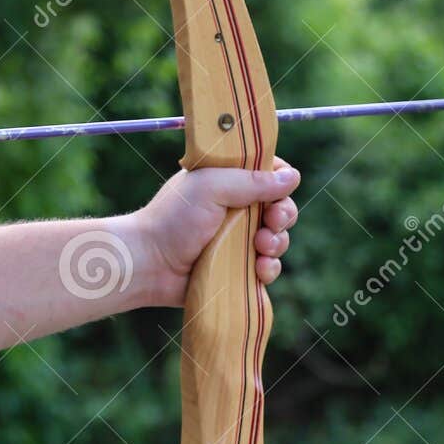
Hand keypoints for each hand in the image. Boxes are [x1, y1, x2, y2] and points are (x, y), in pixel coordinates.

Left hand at [135, 159, 300, 307]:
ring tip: (261, 247)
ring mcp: (238, 239)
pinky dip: (269, 268)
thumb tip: (293, 177)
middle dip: (283, 215)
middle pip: (280, 207)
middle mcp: (236, 208)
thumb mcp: (212, 188)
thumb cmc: (174, 219)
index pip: (269, 174)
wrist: (150, 264)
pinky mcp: (238, 267)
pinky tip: (259, 270)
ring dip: (277, 242)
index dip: (280, 182)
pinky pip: (267, 267)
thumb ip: (252, 181)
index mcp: (229, 180)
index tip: (279, 191)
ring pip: (278, 238)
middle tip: (273, 222)